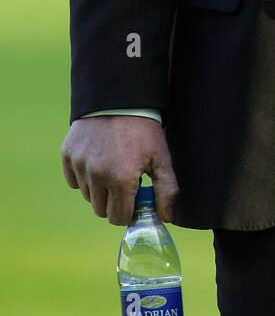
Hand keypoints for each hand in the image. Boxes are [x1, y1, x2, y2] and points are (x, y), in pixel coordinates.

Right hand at [60, 116, 177, 225]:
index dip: (129, 211)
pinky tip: (99, 160)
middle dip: (114, 202)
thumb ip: (167, 190)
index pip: (118, 218)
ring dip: (100, 189)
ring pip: (88, 196)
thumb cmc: (144, 129)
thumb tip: (166, 217)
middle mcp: (96, 175)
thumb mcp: (161, 157)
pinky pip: (74, 181)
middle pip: (101, 210)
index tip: (136, 198)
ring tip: (113, 167)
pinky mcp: (68, 154)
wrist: (120, 97)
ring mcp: (79, 165)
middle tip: (126, 182)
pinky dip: (85, 177)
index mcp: (120, 180)